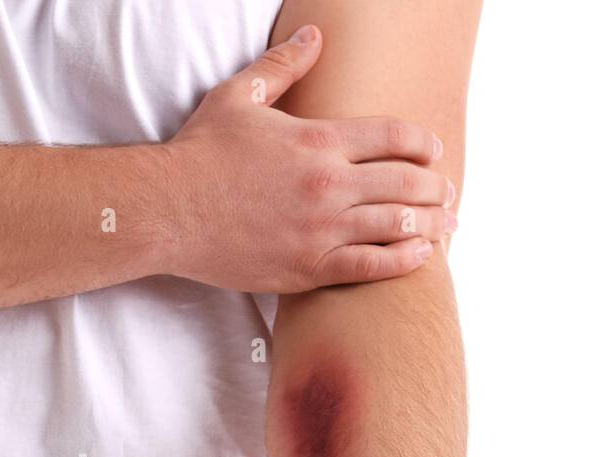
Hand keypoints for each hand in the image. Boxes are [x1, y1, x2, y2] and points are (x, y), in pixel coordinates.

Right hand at [164, 24, 455, 292]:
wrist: (166, 211)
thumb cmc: (198, 154)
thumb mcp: (240, 96)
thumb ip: (284, 66)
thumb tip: (314, 33)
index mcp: (318, 139)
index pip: (394, 137)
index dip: (423, 143)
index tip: (433, 151)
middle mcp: (328, 184)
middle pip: (406, 182)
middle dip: (435, 186)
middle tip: (446, 192)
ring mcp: (320, 230)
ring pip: (397, 225)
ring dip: (430, 223)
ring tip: (445, 223)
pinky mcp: (307, 267)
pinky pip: (372, 266)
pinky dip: (404, 260)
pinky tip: (421, 255)